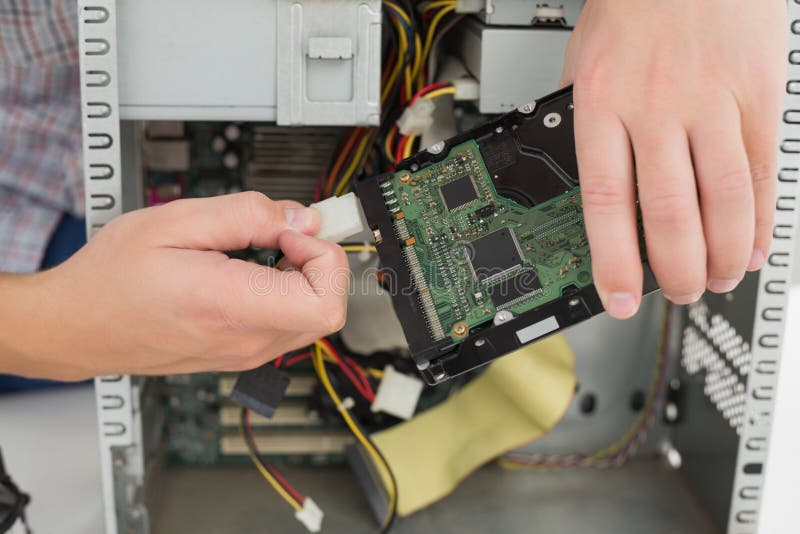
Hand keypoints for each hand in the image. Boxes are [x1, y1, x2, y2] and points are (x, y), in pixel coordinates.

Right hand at [0, 192, 348, 379]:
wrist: (77, 327)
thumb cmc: (111, 278)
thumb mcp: (174, 220)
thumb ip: (248, 215)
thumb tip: (300, 219)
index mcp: (230, 306)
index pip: (327, 301)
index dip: (322, 256)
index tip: (290, 233)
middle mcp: (244, 340)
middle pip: (329, 310)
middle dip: (316, 263)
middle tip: (278, 236)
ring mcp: (244, 355)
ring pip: (313, 320)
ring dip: (302, 279)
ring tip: (257, 253)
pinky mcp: (239, 356)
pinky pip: (288, 327)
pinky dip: (286, 296)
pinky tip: (250, 273)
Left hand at [561, 0, 785, 317]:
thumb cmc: (633, 4)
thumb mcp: (583, 63)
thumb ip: (583, 122)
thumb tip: (584, 178)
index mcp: (602, 105)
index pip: (606, 202)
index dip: (613, 261)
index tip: (615, 298)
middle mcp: (654, 107)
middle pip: (670, 212)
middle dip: (675, 269)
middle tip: (677, 293)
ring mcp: (711, 101)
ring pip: (723, 199)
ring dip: (720, 253)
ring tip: (715, 281)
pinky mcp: (757, 92)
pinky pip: (763, 169)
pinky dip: (761, 217)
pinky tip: (753, 245)